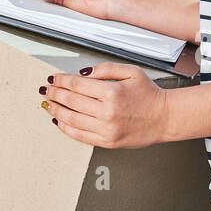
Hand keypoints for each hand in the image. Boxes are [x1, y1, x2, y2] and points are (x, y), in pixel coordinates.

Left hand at [39, 62, 170, 147]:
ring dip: (56, 110)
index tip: (54, 78)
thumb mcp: (130, 71)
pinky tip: (59, 121)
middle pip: (70, 101)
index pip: (76, 85)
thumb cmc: (149, 95)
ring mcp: (106, 129)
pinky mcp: (107, 141)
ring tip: (48, 104)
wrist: (164, 117)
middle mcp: (107, 112)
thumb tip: (82, 73)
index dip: (61, 80)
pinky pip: (80, 136)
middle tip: (46, 89)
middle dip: (54, 94)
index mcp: (111, 92)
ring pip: (71, 120)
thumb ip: (104, 69)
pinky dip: (66, 128)